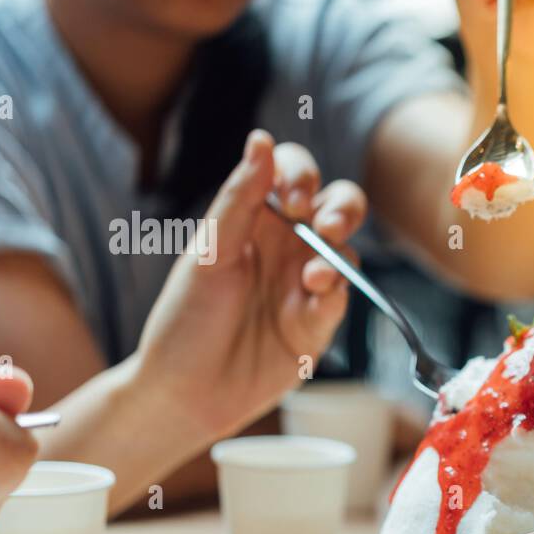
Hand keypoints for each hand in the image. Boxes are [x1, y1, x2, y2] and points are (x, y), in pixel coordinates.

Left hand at [135, 131, 365, 439]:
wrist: (187, 394)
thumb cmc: (186, 321)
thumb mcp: (208, 254)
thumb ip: (240, 197)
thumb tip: (261, 139)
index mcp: (254, 220)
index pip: (293, 174)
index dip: (301, 175)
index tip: (292, 198)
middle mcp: (286, 246)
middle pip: (336, 205)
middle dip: (341, 208)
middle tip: (324, 225)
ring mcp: (306, 284)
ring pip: (347, 250)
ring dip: (337, 253)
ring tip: (312, 278)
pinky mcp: (319, 322)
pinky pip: (345, 296)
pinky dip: (337, 293)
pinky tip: (314, 299)